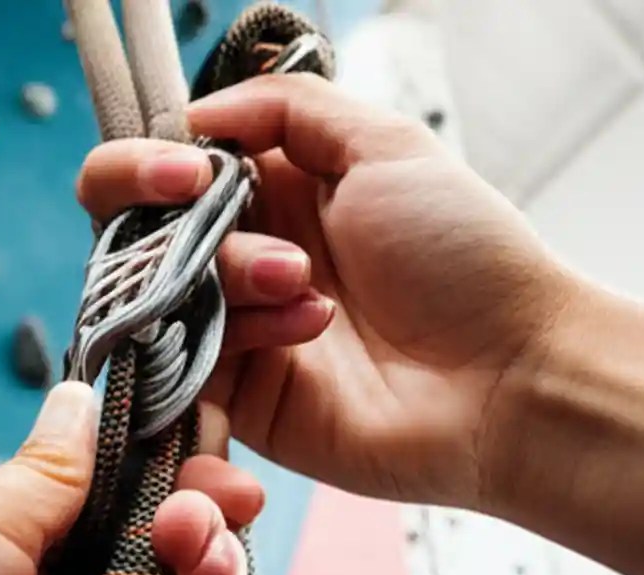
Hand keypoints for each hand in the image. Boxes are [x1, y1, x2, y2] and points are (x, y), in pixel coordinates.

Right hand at [76, 74, 577, 507]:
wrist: (509, 377)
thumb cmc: (464, 258)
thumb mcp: (387, 145)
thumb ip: (287, 108)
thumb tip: (198, 112)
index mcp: (272, 192)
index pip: (160, 172)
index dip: (145, 166)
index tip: (186, 170)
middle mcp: (243, 257)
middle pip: (134, 235)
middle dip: (172, 221)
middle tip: (239, 231)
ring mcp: (236, 330)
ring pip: (158, 297)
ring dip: (231, 277)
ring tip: (310, 290)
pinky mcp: (240, 398)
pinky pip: (187, 363)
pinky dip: (236, 336)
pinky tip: (308, 331)